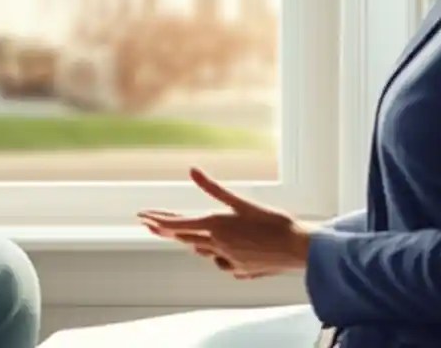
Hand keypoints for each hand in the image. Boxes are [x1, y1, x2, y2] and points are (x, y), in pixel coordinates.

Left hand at [137, 167, 311, 278]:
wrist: (299, 249)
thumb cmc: (273, 222)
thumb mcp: (241, 201)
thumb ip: (213, 188)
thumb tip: (192, 170)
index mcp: (215, 227)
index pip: (177, 225)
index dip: (158, 221)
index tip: (142, 217)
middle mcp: (217, 246)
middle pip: (185, 238)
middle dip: (167, 230)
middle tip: (151, 223)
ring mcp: (228, 261)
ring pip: (203, 250)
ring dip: (192, 241)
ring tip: (181, 234)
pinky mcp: (241, 270)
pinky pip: (222, 261)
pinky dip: (219, 254)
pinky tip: (222, 250)